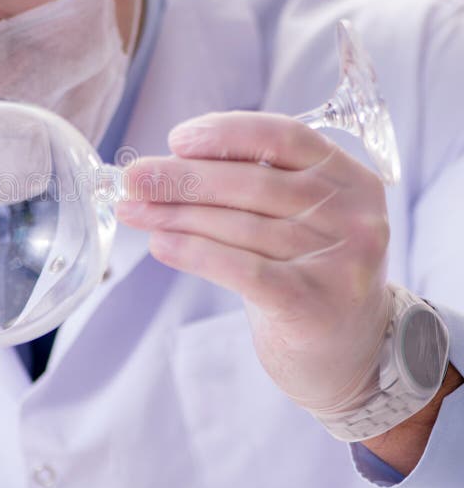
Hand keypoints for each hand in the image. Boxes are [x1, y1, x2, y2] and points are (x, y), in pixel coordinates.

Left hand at [117, 111, 390, 411]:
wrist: (347, 354)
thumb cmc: (304, 272)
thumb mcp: (294, 219)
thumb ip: (249, 187)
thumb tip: (164, 168)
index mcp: (350, 178)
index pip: (284, 137)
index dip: (226, 133)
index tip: (176, 140)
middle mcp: (353, 215)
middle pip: (253, 182)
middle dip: (183, 177)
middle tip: (134, 179)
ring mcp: (340, 261)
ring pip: (239, 225)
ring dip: (176, 216)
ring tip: (133, 211)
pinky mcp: (314, 304)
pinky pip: (241, 269)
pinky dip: (194, 253)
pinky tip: (159, 245)